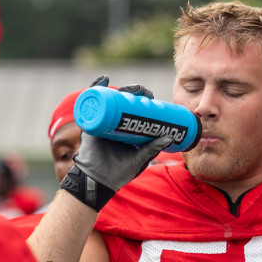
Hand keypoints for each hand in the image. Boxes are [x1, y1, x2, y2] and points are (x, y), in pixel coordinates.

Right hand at [60, 75, 171, 208]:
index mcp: (125, 131)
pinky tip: (102, 80)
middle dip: (134, 93)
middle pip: (123, 103)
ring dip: (121, 90)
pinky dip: (95, 90)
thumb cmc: (118, 173)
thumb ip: (153, 149)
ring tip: (132, 89)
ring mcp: (102, 122)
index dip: (142, 102)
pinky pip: (90, 104)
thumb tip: (171, 136)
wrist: (97, 181)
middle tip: (144, 92)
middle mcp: (114, 124)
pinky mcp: (90, 123)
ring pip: (110, 100)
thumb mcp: (139, 159)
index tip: (151, 97)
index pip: (134, 111)